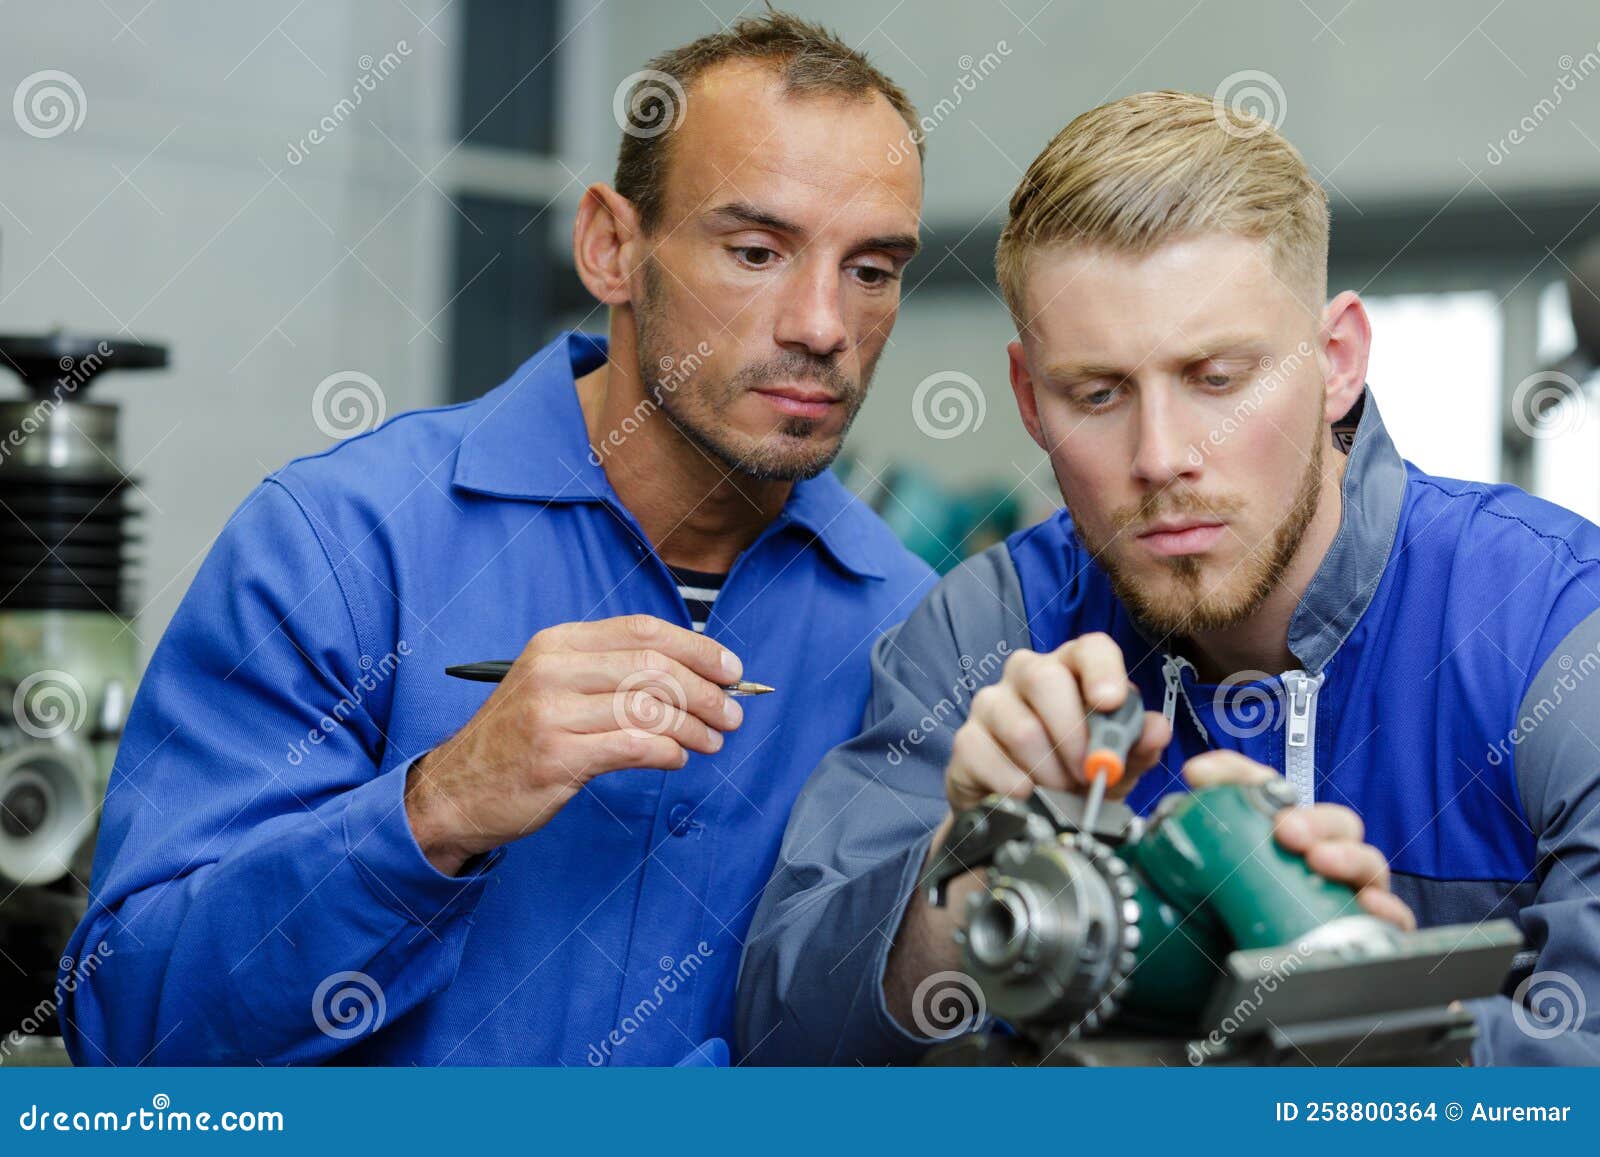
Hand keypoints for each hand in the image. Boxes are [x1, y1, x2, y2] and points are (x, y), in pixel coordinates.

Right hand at [406, 615, 744, 873]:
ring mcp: (551, 713)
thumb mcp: (555, 686)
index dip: (697, 647)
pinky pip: (633, 747)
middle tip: (733, 714)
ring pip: (650, 709)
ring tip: (713, 741)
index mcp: (557, 643)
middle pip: (653, 668)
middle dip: (706, 692)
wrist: (455, 790)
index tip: (732, 668)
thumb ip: (612, 673)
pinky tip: (677, 759)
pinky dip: (668, 752)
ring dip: (695, 727)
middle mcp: (553, 669)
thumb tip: (694, 675)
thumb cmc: (520, 739)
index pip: (643, 631)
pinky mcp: (555, 757)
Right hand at [944, 632, 1171, 815]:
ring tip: (1061, 791)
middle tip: (1088, 773)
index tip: (1111, 702)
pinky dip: (1014, 785)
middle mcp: (1027, 674)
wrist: (1029, 809)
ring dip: (1049, 771)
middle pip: (1045, 680)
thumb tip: (1156, 729)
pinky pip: (988, 757)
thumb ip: (1138, 746)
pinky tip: (1027, 796)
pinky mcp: (966, 738)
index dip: (1102, 670)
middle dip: (1074, 736)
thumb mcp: (1118, 763)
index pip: (1090, 648)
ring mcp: (991, 703)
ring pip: (1021, 728)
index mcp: (1072, 669)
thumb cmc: (1077, 772)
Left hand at [1182, 750, 1416, 930]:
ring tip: (1319, 860)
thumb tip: (1194, 777)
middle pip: (1333, 822)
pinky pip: (1391, 918)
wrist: (1238, 974)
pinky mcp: (1365, 930)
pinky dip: (1385, 909)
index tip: (1201, 775)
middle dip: (1312, 820)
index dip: (1239, 775)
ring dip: (1346, 856)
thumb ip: (1198, 830)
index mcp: (1280, 833)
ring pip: (1365, 862)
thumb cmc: (1232, 918)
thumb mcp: (1207, 873)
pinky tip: (1368, 905)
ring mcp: (1346, 891)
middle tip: (1284, 830)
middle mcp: (1317, 856)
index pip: (1269, 790)